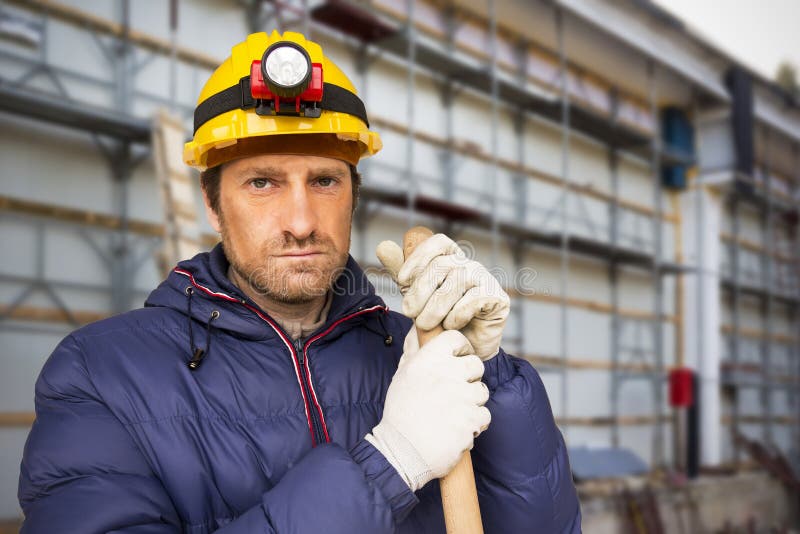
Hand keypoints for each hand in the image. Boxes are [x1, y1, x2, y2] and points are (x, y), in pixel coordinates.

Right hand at [365, 330, 490, 491]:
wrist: (402, 452)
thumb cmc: (400, 413)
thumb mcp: (403, 375)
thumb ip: (415, 350)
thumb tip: (418, 328)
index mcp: (428, 360)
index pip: (456, 338)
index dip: (461, 348)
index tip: (458, 358)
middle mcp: (447, 374)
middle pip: (476, 364)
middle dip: (469, 377)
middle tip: (454, 391)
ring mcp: (462, 397)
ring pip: (482, 391)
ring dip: (471, 402)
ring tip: (452, 413)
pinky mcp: (472, 420)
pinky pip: (485, 415)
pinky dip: (474, 423)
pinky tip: (457, 427)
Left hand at [377, 233, 509, 359]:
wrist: (463, 350)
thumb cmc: (440, 321)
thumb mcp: (416, 296)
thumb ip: (402, 274)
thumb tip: (382, 246)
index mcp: (451, 259)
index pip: (437, 242)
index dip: (419, 257)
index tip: (403, 279)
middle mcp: (469, 265)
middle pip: (442, 265)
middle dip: (420, 290)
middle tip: (409, 312)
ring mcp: (485, 279)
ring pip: (456, 283)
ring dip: (435, 307)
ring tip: (425, 324)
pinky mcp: (497, 298)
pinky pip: (473, 300)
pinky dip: (456, 315)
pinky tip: (450, 326)